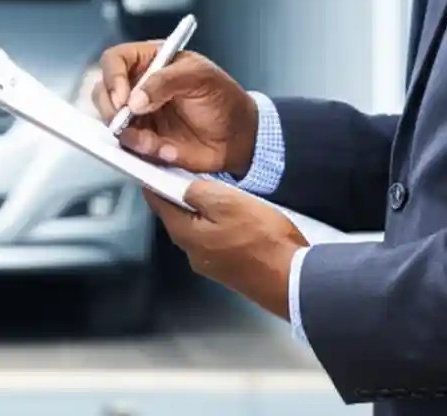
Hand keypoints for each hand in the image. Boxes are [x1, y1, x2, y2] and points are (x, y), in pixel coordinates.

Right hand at [92, 42, 258, 173]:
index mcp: (149, 61)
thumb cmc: (221, 97)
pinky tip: (168, 150)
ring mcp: (137, 117)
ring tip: (157, 142)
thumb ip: (165, 82)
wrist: (237, 136)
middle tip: (126, 121)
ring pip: (111, 124)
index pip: (114, 61)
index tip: (122, 98)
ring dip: (130, 136)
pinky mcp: (143, 141)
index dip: (112, 77)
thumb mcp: (199, 77)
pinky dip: (145, 152)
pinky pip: (129, 148)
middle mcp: (137, 87)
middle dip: (111, 110)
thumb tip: (135, 100)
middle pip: (102, 93)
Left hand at [146, 180, 308, 319]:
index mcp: (185, 234)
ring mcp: (210, 264)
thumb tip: (183, 188)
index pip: (158, 204)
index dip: (155, 183)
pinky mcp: (229, 270)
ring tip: (222, 196)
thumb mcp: (226, 201)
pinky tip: (237, 219)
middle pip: (178, 217)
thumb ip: (198, 192)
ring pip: (198, 229)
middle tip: (193, 177)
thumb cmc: (261, 239)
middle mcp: (192, 253)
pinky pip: (216, 241)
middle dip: (182, 197)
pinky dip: (220, 226)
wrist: (292, 278)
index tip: (154, 169)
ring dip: (204, 212)